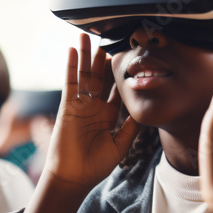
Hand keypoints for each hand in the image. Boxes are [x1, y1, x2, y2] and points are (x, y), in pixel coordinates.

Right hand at [40, 33, 139, 192]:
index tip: (127, 56)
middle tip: (106, 38)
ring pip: (83, 75)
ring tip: (86, 36)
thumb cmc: (96, 165)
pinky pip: (70, 82)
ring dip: (85, 55)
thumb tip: (144, 110)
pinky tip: (73, 50)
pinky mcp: (67, 106)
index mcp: (107, 115)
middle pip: (98, 77)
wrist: (74, 177)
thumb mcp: (121, 144)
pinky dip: (71, 66)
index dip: (119, 73)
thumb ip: (132, 126)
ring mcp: (80, 105)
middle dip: (101, 58)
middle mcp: (93, 107)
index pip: (114, 89)